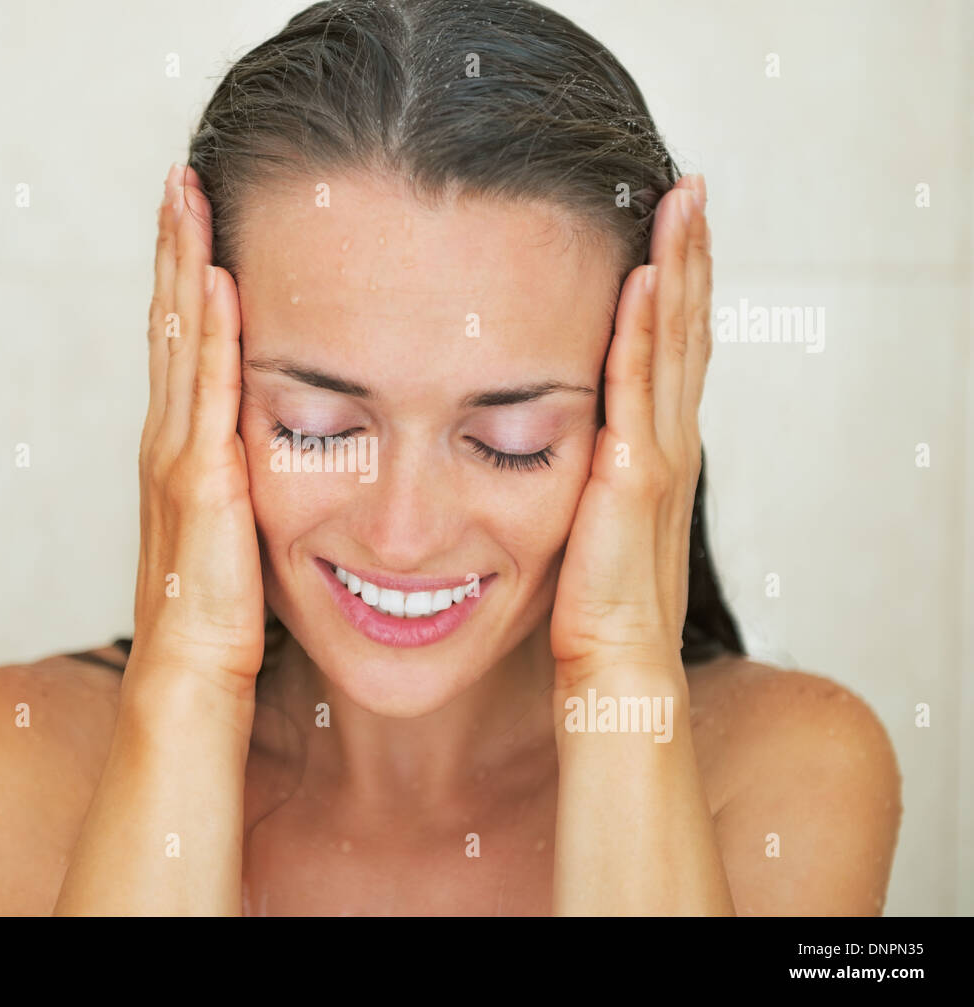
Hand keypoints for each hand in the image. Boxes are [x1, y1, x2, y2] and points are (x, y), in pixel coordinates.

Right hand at [131, 163, 264, 697]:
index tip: (196, 216)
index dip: (183, 277)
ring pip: (177, 340)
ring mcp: (177, 457)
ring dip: (181, 263)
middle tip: (182, 175)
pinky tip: (215, 277)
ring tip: (186, 193)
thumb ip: (250, 483)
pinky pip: (206, 393)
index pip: (182, 345)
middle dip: (174, 246)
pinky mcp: (198, 484)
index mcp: (183, 450)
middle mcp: (170, 440)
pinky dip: (207, 333)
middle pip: (170, 323)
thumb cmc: (222, 620)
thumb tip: (290, 448)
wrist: (192, 683)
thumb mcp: (241, 533)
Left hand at [549, 174, 710, 687]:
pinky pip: (636, 394)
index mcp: (654, 449)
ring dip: (677, 272)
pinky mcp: (633, 481)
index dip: (677, 287)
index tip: (671, 227)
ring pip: (672, 346)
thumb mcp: (589, 519)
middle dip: (687, 257)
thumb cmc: (596, 604)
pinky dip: (641, 336)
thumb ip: (584, 470)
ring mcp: (656, 458)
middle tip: (688, 188)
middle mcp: (666, 442)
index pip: (668, 350)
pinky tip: (642, 282)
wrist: (615, 668)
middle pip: (682, 331)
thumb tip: (559, 438)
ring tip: (680, 204)